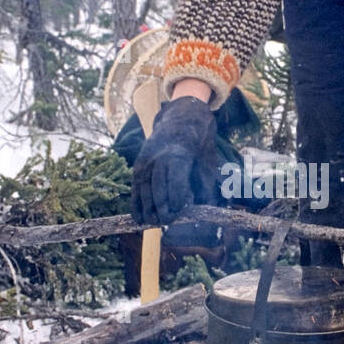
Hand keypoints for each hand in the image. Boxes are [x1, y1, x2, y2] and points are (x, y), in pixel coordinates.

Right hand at [131, 96, 219, 223]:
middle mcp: (159, 158)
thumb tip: (207, 209)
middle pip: (157, 189)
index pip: (175, 183)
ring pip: (144, 190)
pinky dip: (136, 204)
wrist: (182, 120)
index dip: (177, 201)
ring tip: (153, 223)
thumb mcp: (207, 162)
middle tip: (166, 222)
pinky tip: (139, 219)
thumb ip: (207, 186)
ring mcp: (146, 161)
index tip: (180, 212)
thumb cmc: (198, 145)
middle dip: (161, 209)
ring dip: (148, 209)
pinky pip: (135, 187)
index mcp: (178, 156)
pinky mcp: (138, 165)